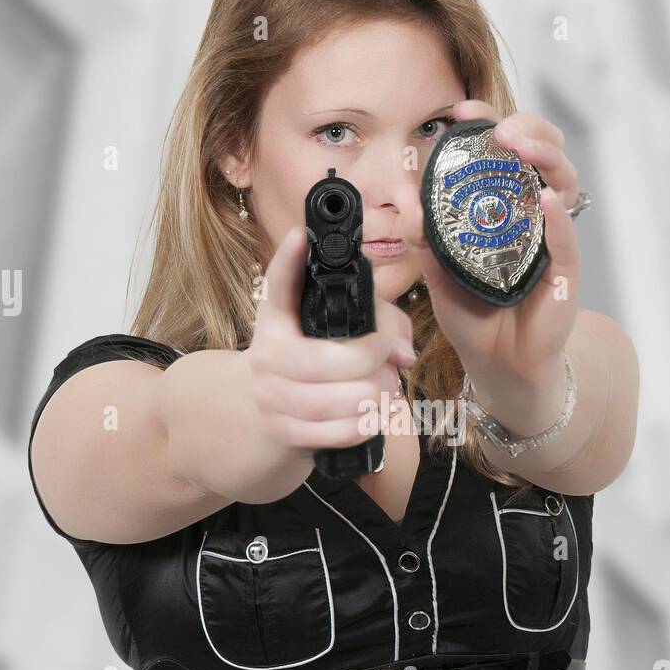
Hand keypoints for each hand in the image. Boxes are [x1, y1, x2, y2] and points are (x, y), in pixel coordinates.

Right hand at [246, 222, 417, 453]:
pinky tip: (371, 413)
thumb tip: (403, 353)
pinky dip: (367, 424)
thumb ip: (378, 322)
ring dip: (377, 394)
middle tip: (387, 358)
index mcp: (276, 317)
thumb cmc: (315, 359)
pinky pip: (339, 432)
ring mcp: (271, 397)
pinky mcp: (283, 433)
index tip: (303, 236)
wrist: (267, 412)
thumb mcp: (334, 329)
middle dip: (373, 360)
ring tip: (384, 386)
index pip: (278, 285)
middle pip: (329, 359)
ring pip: (339, 400)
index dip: (289, 261)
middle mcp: (266, 354)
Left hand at [398, 98, 581, 409]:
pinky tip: (545, 199)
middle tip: (499, 129)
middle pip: (543, 152)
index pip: (501, 149)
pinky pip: (565, 237)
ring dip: (545, 157)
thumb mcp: (436, 269)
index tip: (460, 112)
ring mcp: (552, 236)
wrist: (495, 362)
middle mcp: (531, 210)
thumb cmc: (472, 311)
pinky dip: (558, 216)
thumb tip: (400, 190)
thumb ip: (421, 233)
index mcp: (502, 200)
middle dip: (525, 128)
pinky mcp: (564, 270)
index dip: (486, 123)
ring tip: (521, 147)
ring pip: (564, 182)